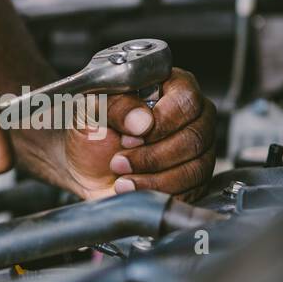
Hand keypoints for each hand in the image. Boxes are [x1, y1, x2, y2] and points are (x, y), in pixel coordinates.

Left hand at [57, 68, 215, 200]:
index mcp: (170, 87)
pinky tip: (135, 190)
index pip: (186, 98)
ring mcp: (197, 150)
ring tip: (122, 179)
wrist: (85, 169)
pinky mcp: (194, 180)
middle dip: (153, 156)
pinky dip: (159, 194)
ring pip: (195, 168)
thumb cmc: (92, 132)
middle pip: (194, 137)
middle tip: (120, 161)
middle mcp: (191, 116)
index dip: (162, 120)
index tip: (132, 135)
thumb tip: (141, 120)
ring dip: (154, 179)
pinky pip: (191, 192)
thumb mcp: (91, 110)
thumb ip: (114, 106)